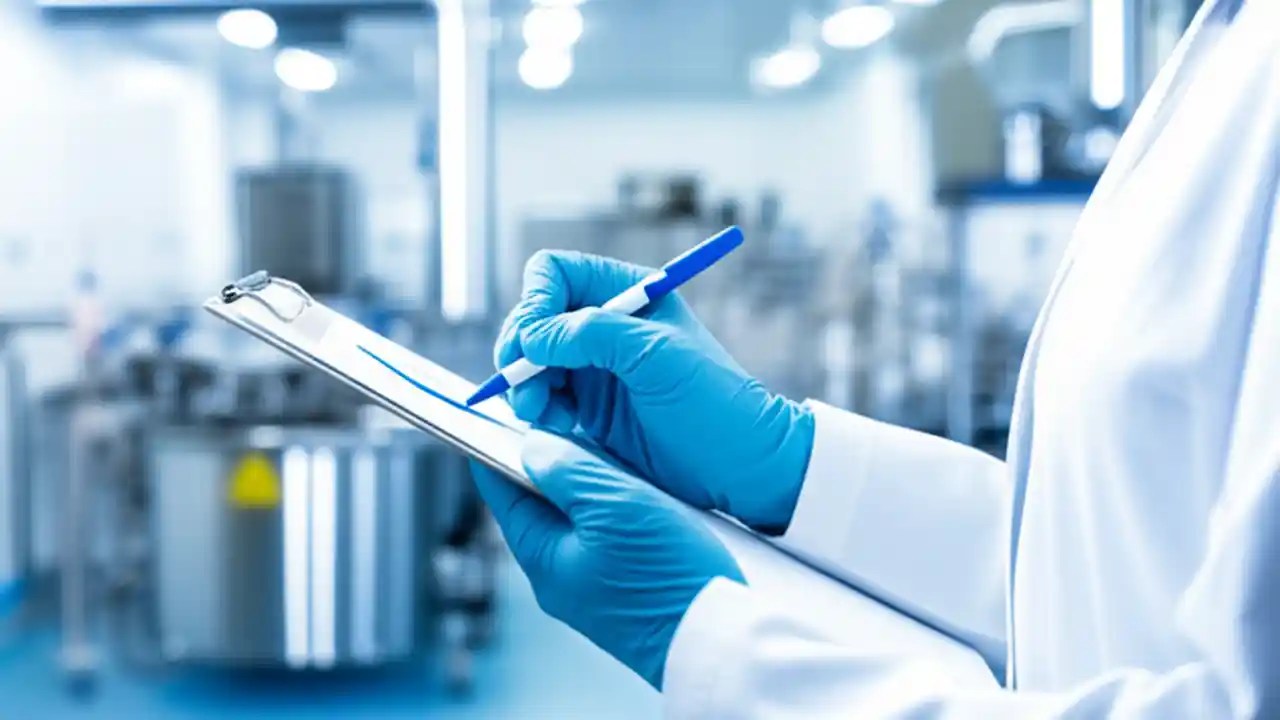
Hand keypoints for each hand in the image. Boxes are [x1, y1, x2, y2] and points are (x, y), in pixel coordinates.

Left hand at [471, 431, 744, 688]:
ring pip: (582, 518)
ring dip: (597, 486)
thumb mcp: (614, 506)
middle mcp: (561, 577)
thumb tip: (532, 447)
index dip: (500, 447)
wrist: (720, 641)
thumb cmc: (668, 577)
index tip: (504, 415)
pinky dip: (623, 511)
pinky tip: (649, 498)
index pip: (502, 490)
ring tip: (620, 459)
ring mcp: (595, 587)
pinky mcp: (628, 591)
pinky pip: (613, 538)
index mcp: (543, 558)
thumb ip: (566, 472)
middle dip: (556, 463)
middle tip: (576, 425)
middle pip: (542, 503)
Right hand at [495, 250, 814, 532]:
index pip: (554, 274)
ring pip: (530, 361)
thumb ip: (590, 333)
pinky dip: (537, 409)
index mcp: (628, 293)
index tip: (534, 342)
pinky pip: (542, 398)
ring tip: (539, 412)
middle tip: (522, 385)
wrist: (741, 467)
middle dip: (521, 349)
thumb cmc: (714, 404)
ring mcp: (595, 368)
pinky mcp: (590, 409)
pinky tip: (553, 425)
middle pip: (533, 318)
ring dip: (523, 383)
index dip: (535, 301)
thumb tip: (532, 336)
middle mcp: (606, 325)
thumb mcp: (655, 357)